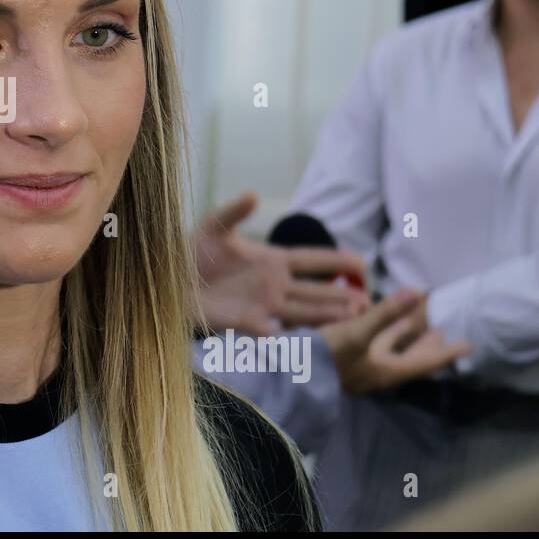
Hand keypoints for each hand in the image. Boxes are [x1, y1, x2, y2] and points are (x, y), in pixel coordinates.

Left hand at [193, 192, 368, 332]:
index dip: (337, 262)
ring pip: (304, 312)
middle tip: (369, 303)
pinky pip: (276, 333)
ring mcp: (264, 306)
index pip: (313, 260)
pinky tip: (312, 344)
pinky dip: (292, 338)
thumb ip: (233, 211)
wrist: (169, 282)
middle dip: (342, 297)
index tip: (363, 264)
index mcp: (272, 260)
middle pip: (316, 291)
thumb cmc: (192, 253)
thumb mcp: (213, 227)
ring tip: (354, 318)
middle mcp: (274, 285)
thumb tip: (253, 193)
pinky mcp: (247, 324)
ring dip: (328, 316)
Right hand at [318, 288, 471, 394]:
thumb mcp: (357, 332)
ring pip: (387, 350)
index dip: (446, 352)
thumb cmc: (325, 356)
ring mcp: (358, 366)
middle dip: (423, 344)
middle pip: (407, 357)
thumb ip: (386, 313)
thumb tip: (418, 291)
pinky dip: (379, 332)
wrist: (284, 373)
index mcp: (385, 370)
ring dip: (401, 336)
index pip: (424, 362)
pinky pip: (371, 345)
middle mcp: (375, 371)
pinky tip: (371, 321)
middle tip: (441, 332)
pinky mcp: (342, 359)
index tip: (467, 345)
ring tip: (413, 323)